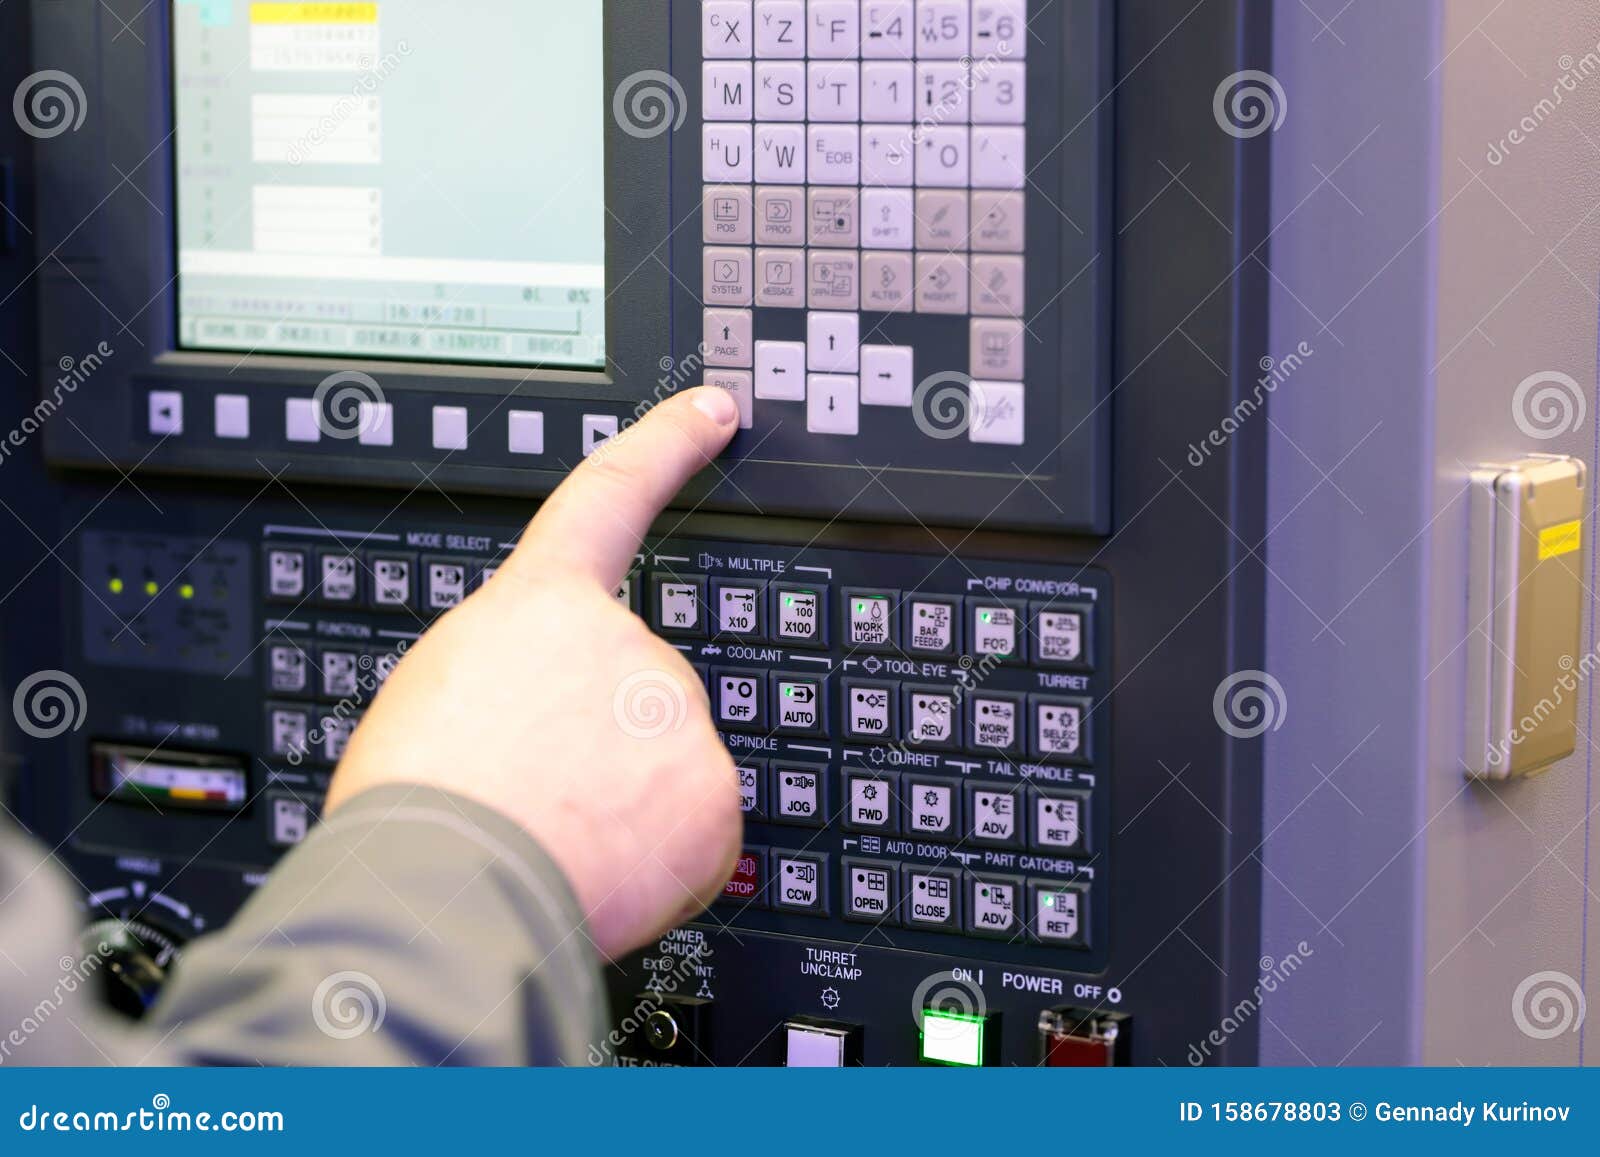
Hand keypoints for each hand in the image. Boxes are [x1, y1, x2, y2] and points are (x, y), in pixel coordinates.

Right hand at [325, 387, 743, 959]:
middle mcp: (624, 643)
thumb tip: (546, 720)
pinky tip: (601, 870)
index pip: (611, 497)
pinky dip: (658, 859)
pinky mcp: (713, 792)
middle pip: (639, 689)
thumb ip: (516, 675)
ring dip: (625, 806)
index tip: (711, 412)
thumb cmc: (419, 802)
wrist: (441, 891)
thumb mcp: (441, 693)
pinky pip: (694, 828)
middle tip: (539, 793)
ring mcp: (676, 715)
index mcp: (539, 607)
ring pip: (666, 764)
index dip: (666, 446)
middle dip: (604, 745)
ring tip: (554, 838)